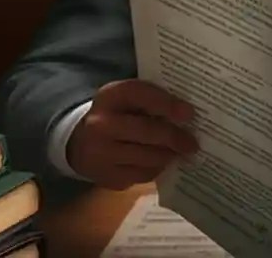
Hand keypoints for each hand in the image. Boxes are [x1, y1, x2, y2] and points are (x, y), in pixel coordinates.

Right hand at [67, 79, 199, 189]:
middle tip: (193, 144)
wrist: (79, 142)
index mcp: (110, 96)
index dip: (167, 104)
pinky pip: (142, 175)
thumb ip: (151, 101)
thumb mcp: (127, 99)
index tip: (189, 113)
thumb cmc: (115, 115)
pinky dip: (156, 168)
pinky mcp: (107, 177)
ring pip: (147, 157)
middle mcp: (101, 124)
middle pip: (147, 131)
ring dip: (168, 155)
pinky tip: (161, 162)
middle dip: (174, 137)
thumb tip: (186, 115)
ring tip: (180, 152)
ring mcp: (101, 154)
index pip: (141, 95)